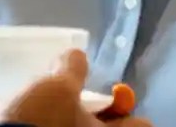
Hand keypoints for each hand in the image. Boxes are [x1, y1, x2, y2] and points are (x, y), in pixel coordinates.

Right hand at [0, 50, 151, 126]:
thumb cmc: (40, 122)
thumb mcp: (58, 87)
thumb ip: (72, 69)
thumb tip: (77, 56)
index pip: (142, 124)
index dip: (128, 105)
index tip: (114, 90)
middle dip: (99, 111)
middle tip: (83, 94)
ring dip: (72, 119)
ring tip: (53, 100)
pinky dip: (50, 125)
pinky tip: (34, 115)